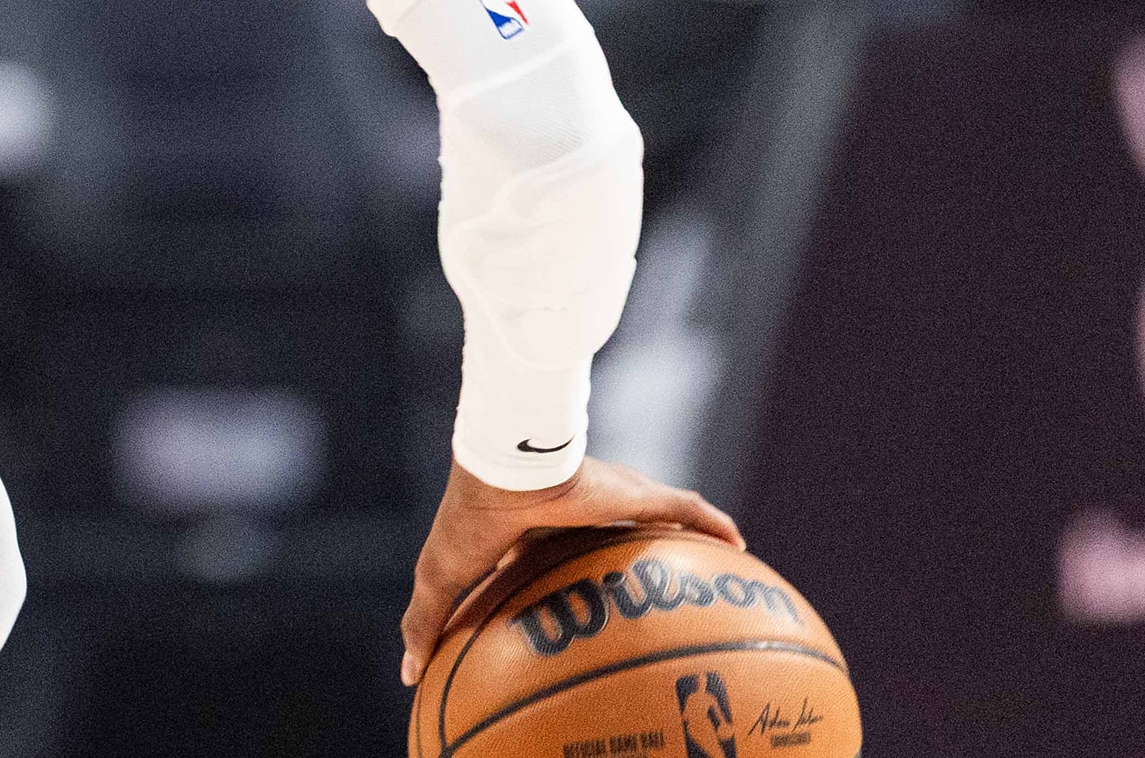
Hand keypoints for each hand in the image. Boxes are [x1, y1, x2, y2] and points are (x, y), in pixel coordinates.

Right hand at [402, 458, 742, 685]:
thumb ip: (423, 622)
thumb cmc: (470, 521)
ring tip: (702, 573)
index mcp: (535, 531)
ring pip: (655, 518)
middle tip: (649, 595)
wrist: (504, 473)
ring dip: (678, 536)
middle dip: (630, 560)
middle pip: (611, 538)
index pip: (555, 556)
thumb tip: (406, 672)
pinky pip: (688, 509)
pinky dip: (713, 524)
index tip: (581, 608)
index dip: (570, 577)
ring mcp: (611, 499)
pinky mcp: (641, 492)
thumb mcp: (440, 577)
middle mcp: (577, 513)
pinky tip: (738, 544)